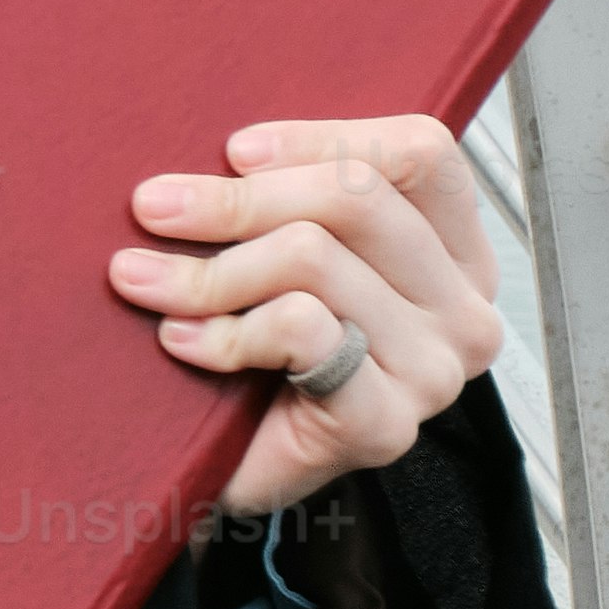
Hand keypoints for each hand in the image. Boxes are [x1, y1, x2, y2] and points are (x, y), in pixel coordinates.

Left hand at [112, 113, 504, 517]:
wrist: (226, 469)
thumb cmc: (253, 348)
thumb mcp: (281, 246)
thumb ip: (286, 192)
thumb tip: (225, 144)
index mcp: (454, 254)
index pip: (421, 153)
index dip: (319, 138)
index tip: (232, 152)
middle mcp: (462, 311)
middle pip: (356, 196)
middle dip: (235, 198)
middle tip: (153, 207)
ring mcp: (433, 372)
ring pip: (314, 255)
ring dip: (208, 268)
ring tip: (146, 283)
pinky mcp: (386, 423)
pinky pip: (301, 329)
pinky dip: (224, 327)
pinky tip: (182, 340)